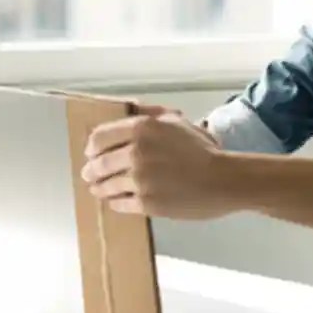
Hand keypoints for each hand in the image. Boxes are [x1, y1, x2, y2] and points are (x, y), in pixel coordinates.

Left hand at [81, 110, 234, 219]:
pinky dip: (114, 202)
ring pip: (106, 186)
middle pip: (98, 164)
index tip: (91, 153)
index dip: (92, 147)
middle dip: (91, 171)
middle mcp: (135, 152)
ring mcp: (139, 180)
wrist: (222, 180)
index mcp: (141, 129)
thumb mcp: (176, 121)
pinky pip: (119, 203)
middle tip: (90, 175)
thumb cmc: (203, 150)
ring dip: (99, 188)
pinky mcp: (146, 203)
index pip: (99, 138)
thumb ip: (149, 114)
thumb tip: (128, 109)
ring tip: (97, 190)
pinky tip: (115, 201)